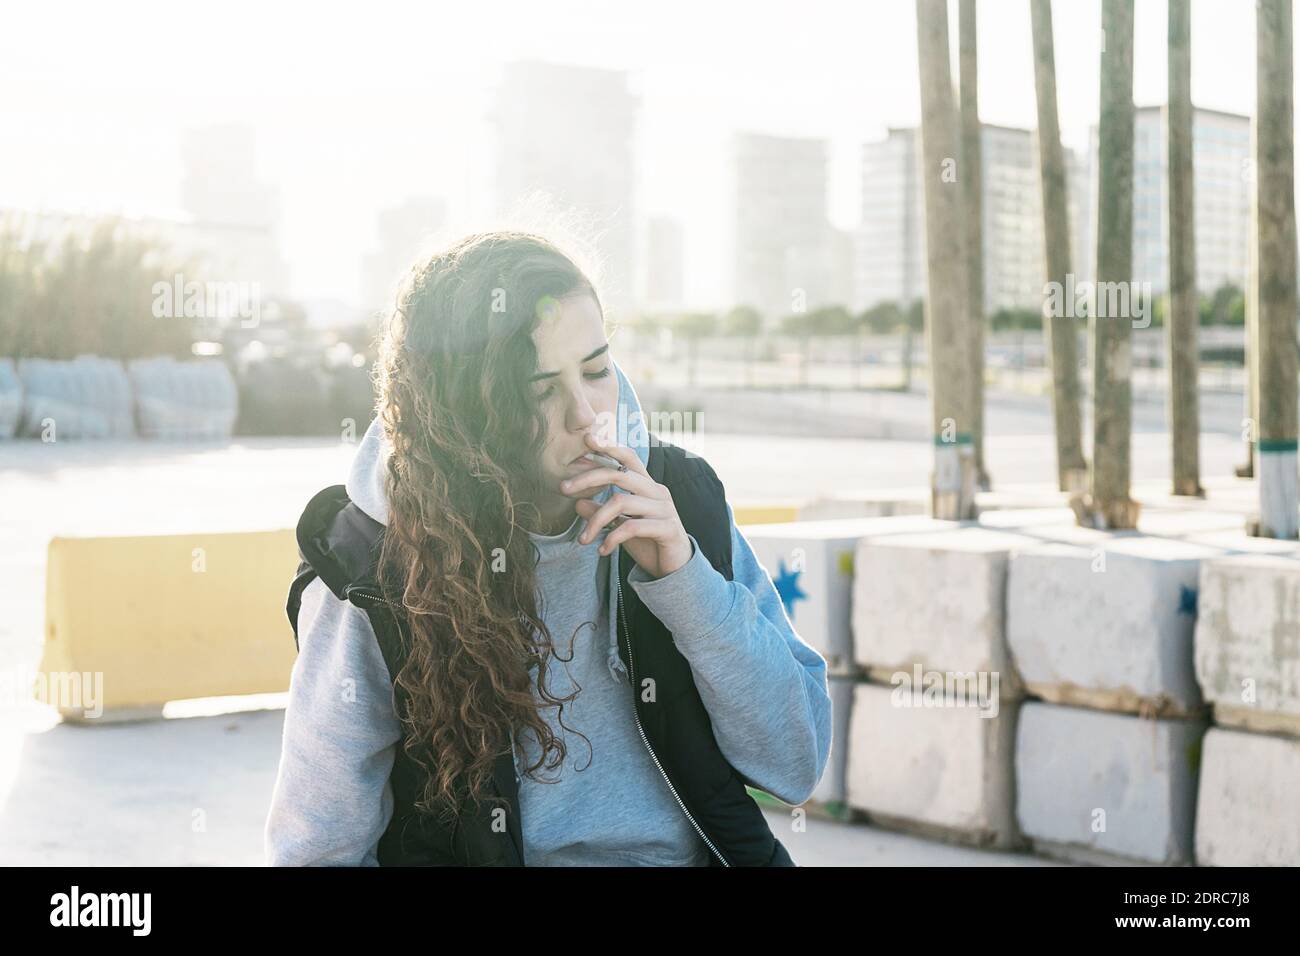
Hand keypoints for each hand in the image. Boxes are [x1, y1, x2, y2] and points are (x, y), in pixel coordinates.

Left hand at [559, 432, 693, 578]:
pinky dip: (612, 538)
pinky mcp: (668, 528)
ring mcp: (665, 509)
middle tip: (562, 488)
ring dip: (595, 521)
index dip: (610, 445)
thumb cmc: (648, 542)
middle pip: (619, 474)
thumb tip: (577, 502)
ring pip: (621, 501)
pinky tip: (602, 550)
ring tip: (582, 540)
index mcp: (647, 486)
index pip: (629, 458)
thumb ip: (602, 513)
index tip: (587, 438)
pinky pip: (632, 527)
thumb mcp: (620, 526)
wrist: (676, 569)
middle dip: (587, 479)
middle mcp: (657, 492)